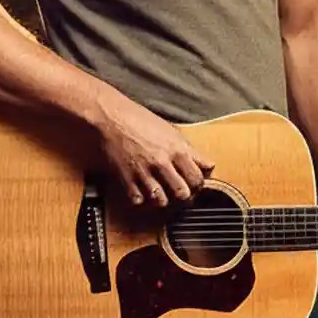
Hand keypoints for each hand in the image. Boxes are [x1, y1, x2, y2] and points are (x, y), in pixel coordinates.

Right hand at [92, 93, 214, 207]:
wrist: (111, 116)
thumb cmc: (140, 119)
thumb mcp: (171, 131)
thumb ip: (190, 150)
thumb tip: (207, 165)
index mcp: (177, 149)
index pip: (198, 179)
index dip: (198, 184)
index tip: (193, 184)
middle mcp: (162, 162)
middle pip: (182, 193)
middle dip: (182, 194)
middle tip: (178, 190)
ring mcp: (144, 172)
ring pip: (161, 201)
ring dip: (162, 198)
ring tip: (160, 191)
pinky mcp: (126, 178)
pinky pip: (138, 200)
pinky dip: (140, 198)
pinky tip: (142, 190)